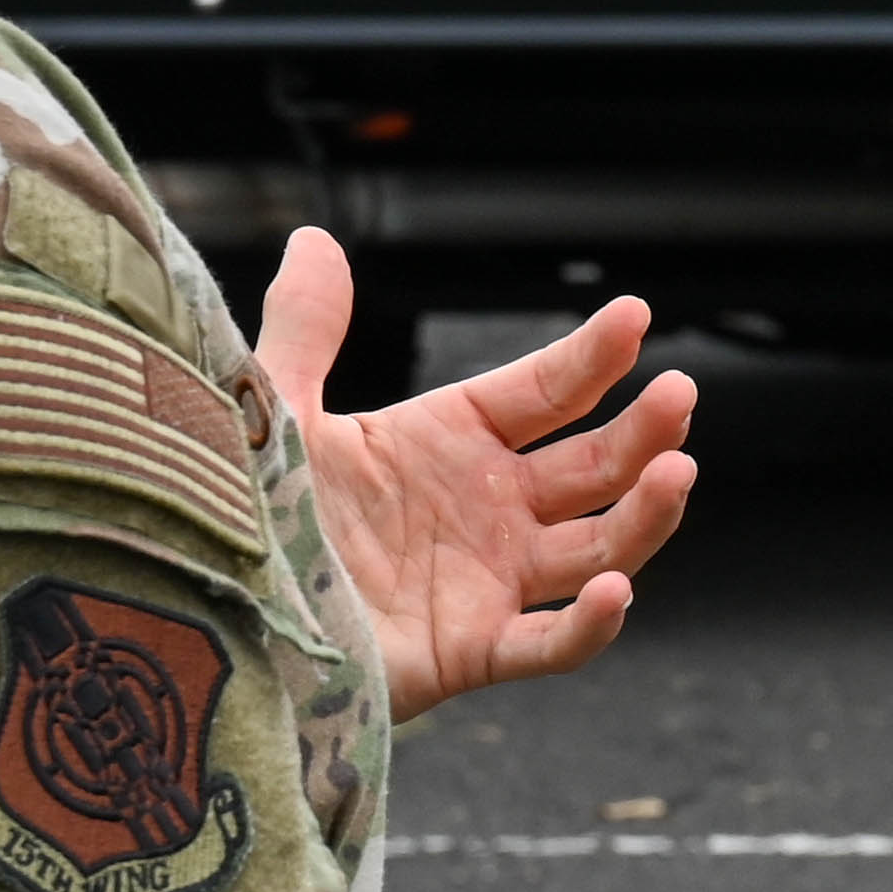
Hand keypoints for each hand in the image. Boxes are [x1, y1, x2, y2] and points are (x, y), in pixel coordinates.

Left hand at [254, 230, 697, 721]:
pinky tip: (618, 590)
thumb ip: (305, 329)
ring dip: (645, 514)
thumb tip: (315, 238)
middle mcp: (485, 509)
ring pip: (597, 548)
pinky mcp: (470, 653)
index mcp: (449, 440)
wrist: (211, 616)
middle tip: (681, 395)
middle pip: (593, 467)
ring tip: (678, 473)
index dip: (594, 355)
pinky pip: (551, 643)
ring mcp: (487, 583)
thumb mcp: (274, 412)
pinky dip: (592, 623)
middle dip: (644, 432)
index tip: (636, 315)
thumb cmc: (245, 513)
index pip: (545, 389)